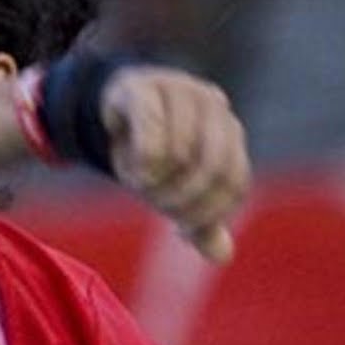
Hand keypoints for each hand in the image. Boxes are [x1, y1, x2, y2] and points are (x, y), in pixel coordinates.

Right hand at [100, 66, 249, 262]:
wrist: (109, 107)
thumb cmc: (148, 149)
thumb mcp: (172, 189)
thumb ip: (197, 218)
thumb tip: (223, 257)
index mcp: (229, 131)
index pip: (235, 182)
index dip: (210, 212)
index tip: (181, 229)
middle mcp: (213, 106)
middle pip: (213, 166)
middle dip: (183, 197)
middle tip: (157, 206)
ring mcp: (181, 90)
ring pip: (180, 150)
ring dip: (156, 179)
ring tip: (139, 183)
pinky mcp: (143, 87)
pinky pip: (150, 127)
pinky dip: (143, 156)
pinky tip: (133, 170)